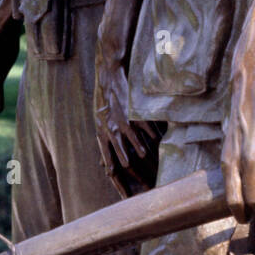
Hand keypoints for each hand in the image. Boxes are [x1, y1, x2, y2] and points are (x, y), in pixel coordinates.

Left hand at [95, 50, 155, 196]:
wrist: (108, 76)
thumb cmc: (103, 98)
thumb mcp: (98, 118)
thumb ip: (103, 136)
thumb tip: (102, 154)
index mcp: (101, 130)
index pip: (105, 153)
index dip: (110, 165)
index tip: (113, 177)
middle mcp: (111, 128)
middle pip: (120, 151)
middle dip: (126, 162)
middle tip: (133, 173)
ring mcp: (123, 120)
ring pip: (134, 141)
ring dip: (140, 149)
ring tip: (145, 156)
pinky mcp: (133, 112)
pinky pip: (144, 127)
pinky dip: (151, 134)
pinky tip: (157, 139)